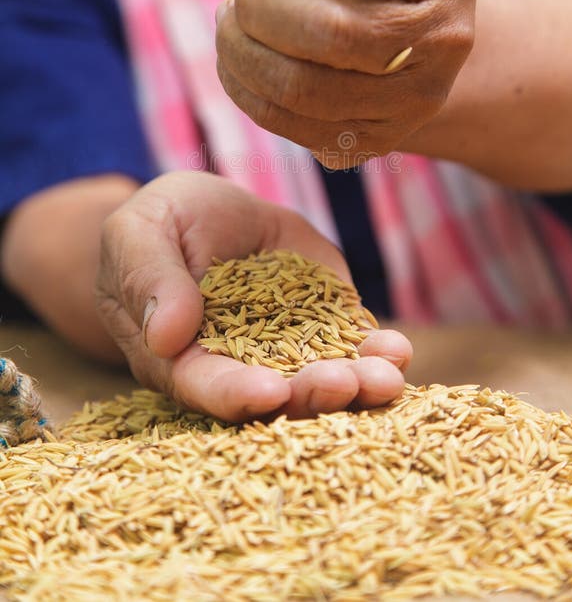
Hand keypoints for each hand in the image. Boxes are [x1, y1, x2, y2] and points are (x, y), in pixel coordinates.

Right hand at [96, 172, 411, 421]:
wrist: (208, 208)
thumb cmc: (161, 222)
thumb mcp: (141, 233)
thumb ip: (150, 279)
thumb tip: (166, 336)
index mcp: (179, 357)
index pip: (206, 386)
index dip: (236, 394)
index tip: (270, 393)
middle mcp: (237, 365)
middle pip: (275, 397)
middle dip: (311, 396)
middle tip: (344, 384)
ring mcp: (286, 346)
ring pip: (321, 379)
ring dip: (356, 385)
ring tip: (386, 375)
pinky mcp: (323, 321)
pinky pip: (352, 345)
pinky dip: (376, 352)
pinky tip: (396, 349)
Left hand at [216, 0, 478, 166]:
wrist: (419, 46)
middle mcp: (442, 42)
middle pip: (330, 31)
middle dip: (261, 1)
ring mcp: (411, 102)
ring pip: (302, 86)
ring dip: (241, 47)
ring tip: (233, 18)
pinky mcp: (372, 140)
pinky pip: (288, 123)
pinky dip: (243, 86)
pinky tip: (237, 56)